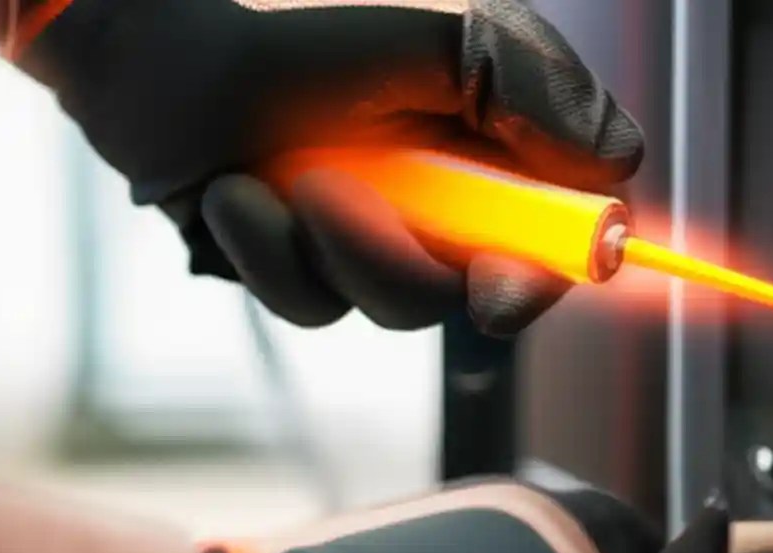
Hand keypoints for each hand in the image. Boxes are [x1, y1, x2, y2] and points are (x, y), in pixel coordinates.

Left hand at [11, 0, 643, 334]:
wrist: (150, 38)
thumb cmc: (293, 15)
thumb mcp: (439, 34)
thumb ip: (535, 90)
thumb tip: (622, 162)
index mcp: (493, 135)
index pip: (566, 226)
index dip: (552, 270)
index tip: (505, 290)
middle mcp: (446, 190)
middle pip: (485, 286)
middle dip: (408, 258)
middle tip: (340, 196)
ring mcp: (378, 230)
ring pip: (398, 303)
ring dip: (329, 245)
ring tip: (271, 172)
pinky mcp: (308, 260)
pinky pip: (314, 302)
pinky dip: (268, 251)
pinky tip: (232, 192)